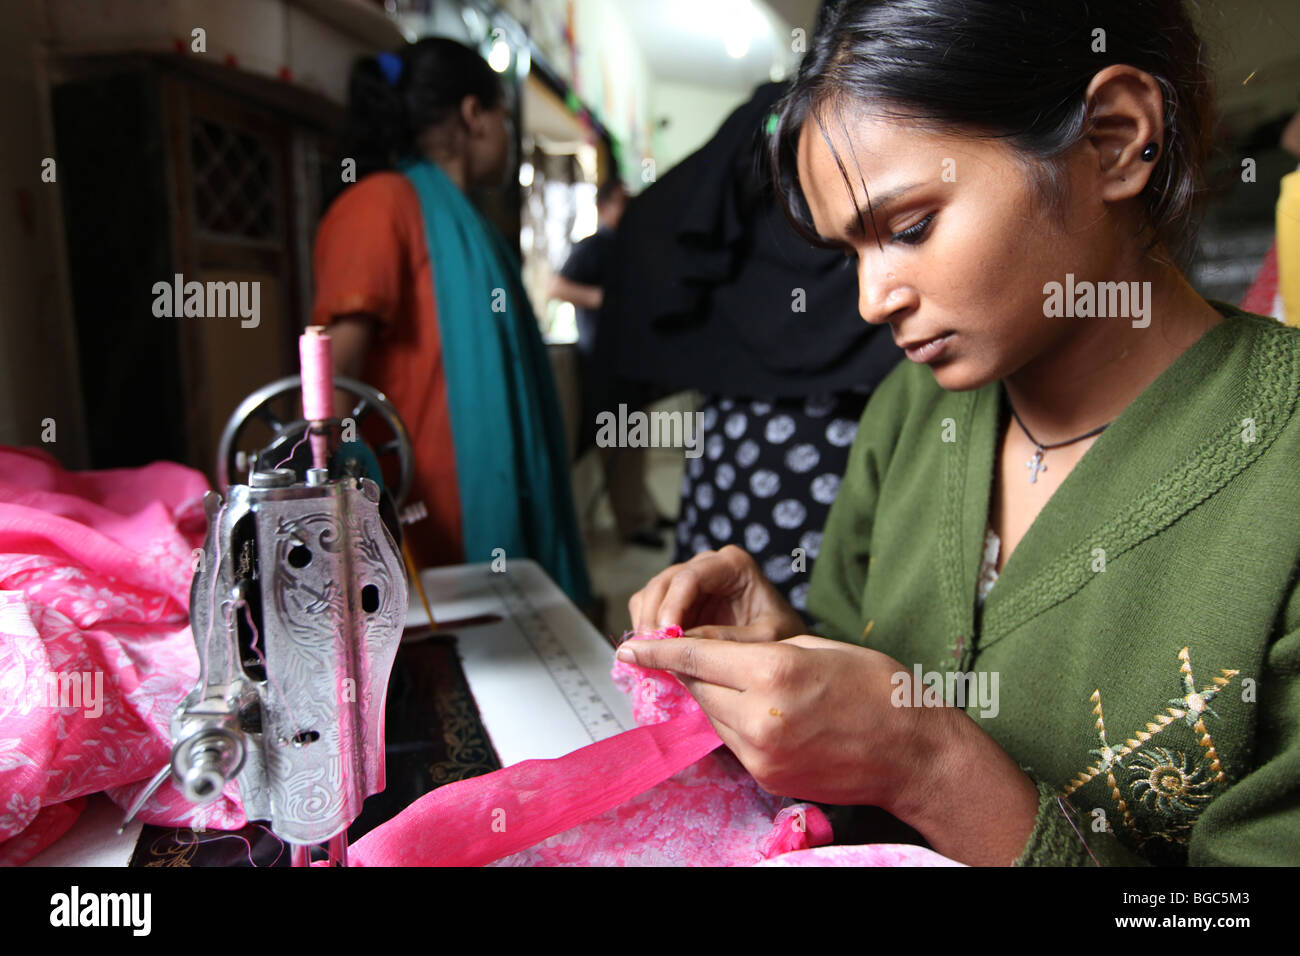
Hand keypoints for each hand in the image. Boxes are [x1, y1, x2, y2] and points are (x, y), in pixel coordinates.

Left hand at [616, 633, 1041, 863]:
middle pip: (697, 688)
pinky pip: (732, 741)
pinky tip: (755, 708)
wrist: (915, 754)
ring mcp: (763, 755)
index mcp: (773, 674)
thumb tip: (706, 645)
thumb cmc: (879, 689)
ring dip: (712, 696)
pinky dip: (732, 721)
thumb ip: (754, 647)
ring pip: (711, 716)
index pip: (694, 657)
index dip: (657, 649)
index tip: (631, 646)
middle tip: (688, 652)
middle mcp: (760, 718)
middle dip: (690, 669)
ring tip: (735, 680)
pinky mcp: (768, 777)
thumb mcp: (815, 646)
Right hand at [628, 545, 804, 641]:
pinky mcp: (677, 600)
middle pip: (664, 582)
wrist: (783, 646)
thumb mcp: (764, 640)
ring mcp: (689, 581)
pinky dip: (646, 628)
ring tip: (653, 654)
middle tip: (653, 650)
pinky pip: (648, 607)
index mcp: (732, 564)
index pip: (690, 577)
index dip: (673, 605)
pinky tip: (656, 651)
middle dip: (654, 617)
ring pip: (651, 593)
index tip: (667, 636)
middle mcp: (706, 565)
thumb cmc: (781, 636)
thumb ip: (727, 640)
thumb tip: (681, 646)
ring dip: (646, 623)